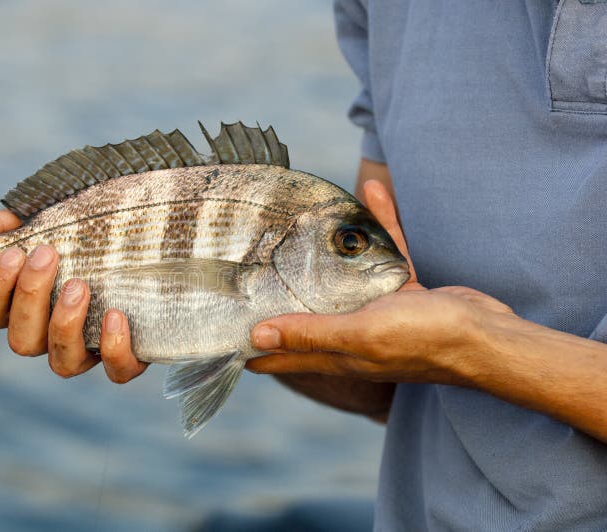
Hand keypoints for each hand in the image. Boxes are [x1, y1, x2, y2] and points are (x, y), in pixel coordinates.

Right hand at [0, 210, 147, 381]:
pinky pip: (117, 372)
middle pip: (21, 342)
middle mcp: (51, 334)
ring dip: (64, 326)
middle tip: (47, 256)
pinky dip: (114, 350)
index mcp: (24, 305)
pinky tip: (116, 316)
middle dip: (29, 298)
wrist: (157, 237)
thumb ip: (1, 225)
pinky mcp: (129, 354)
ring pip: (62, 364)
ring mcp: (90, 348)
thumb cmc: (90, 230)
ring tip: (79, 286)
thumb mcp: (47, 217)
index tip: (12, 253)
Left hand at [245, 180, 517, 385]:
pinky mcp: (402, 292)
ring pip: (340, 278)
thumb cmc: (422, 340)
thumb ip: (309, 334)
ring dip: (325, 251)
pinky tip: (373, 194)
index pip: (279, 353)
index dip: (248, 345)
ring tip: (300, 222)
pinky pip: (383, 254)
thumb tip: (254, 339)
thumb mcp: (360, 335)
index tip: (218, 325)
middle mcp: (350, 333)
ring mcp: (376, 311)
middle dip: (277, 291)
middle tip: (247, 263)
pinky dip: (378, 226)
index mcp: (334, 351)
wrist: (488, 335)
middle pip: (303, 312)